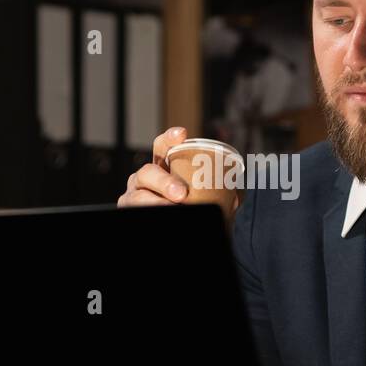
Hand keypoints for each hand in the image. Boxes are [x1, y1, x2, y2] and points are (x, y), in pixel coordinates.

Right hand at [117, 126, 240, 222]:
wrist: (174, 231)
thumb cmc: (187, 206)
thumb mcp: (201, 196)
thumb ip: (217, 191)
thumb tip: (237, 189)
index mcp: (162, 167)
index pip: (162, 146)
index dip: (169, 138)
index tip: (182, 134)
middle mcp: (144, 178)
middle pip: (148, 172)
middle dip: (164, 181)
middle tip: (181, 194)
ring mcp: (133, 195)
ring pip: (138, 196)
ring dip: (154, 202)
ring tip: (172, 209)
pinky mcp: (127, 209)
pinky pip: (134, 209)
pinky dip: (149, 210)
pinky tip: (162, 213)